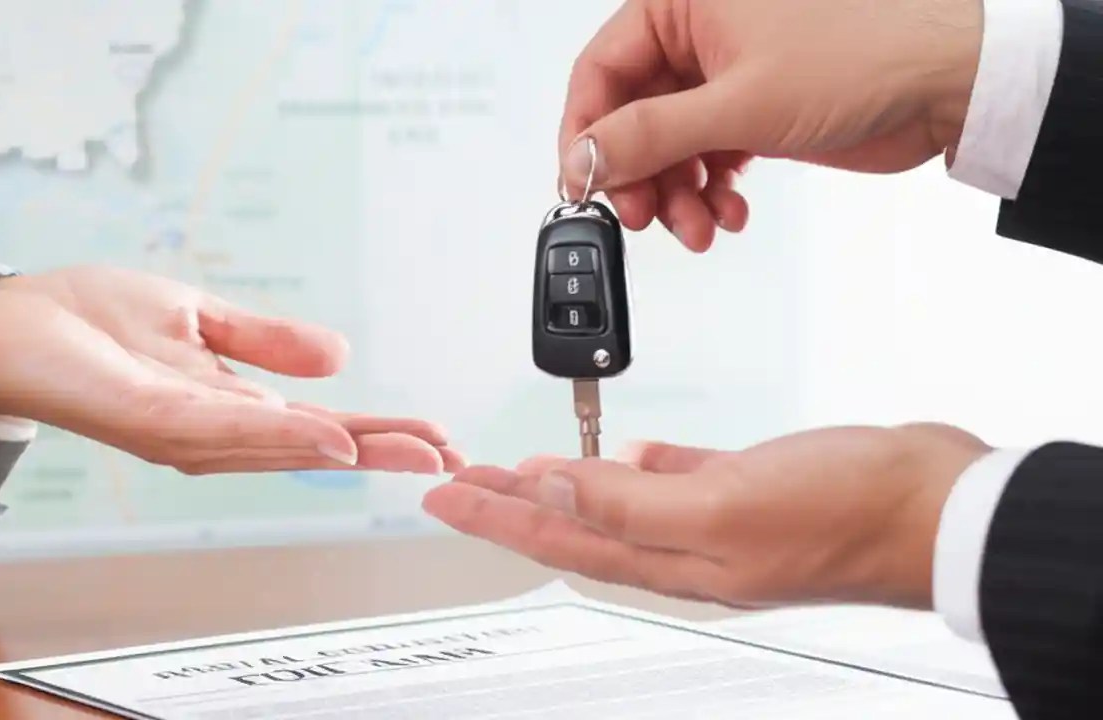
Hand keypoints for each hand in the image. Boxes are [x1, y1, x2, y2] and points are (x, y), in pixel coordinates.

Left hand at [0, 265, 464, 474]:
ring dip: (350, 449)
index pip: (324, 425)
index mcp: (233, 407)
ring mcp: (185, 432)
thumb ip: (265, 340)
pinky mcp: (149, 419)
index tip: (440, 437)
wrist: (4, 322)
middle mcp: (216, 432)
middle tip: (451, 453)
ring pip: (282, 446)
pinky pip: (223, 431)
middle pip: (315, 446)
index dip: (384, 432)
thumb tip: (340, 354)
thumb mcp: (199, 319)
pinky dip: (280, 438)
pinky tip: (327, 437)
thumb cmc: (89, 322)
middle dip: (385, 451)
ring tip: (411, 447)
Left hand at [424, 423, 987, 609]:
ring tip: (521, 467)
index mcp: (673, 559)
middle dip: (510, 501)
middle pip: (573, 522)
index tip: (442, 496)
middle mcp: (686, 546)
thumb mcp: (724, 508)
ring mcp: (718, 518)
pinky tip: (624, 451)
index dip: (493, 515)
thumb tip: (556, 485)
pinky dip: (640, 465)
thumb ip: (633, 502)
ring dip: (566, 481)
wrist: (939, 506)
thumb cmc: (848, 514)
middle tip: (458, 479)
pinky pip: (674, 477)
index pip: (556, 535)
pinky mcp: (751, 486)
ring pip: (617, 499)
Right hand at [559, 0, 981, 250]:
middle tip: (647, 217)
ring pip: (668, 145)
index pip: (601, 70)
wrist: (951, 82)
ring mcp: (725, 73)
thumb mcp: (739, 103)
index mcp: (682, 2)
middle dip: (640, 175)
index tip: (583, 186)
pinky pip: (706, 156)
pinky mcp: (752, 108)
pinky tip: (730, 210)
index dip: (586, 135)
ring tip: (700, 225)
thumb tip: (583, 158)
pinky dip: (711, 190)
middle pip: (631, 116)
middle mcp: (698, 33)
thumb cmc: (867, 54)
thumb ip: (650, 135)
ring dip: (677, 193)